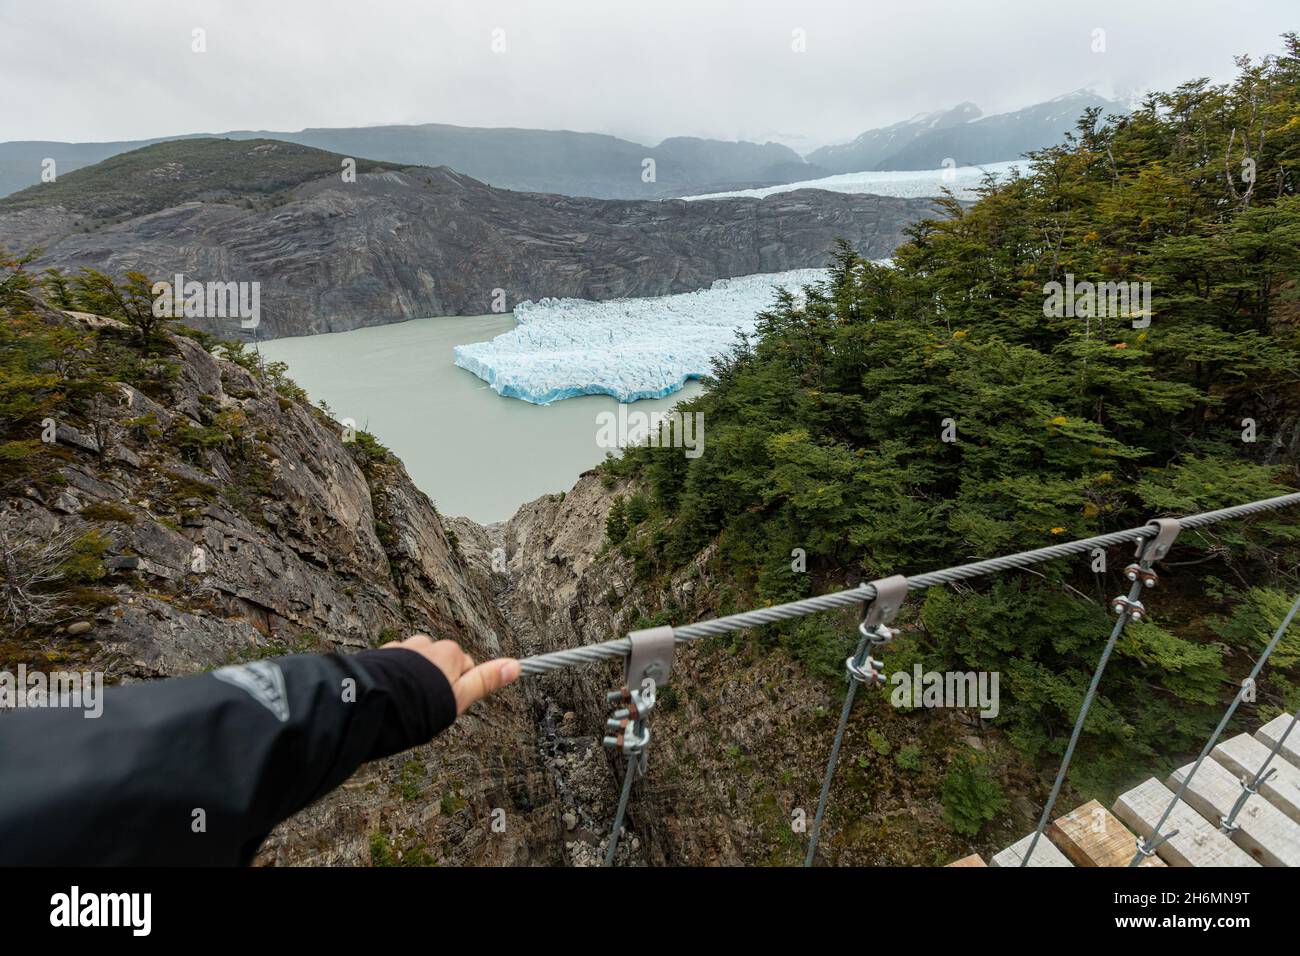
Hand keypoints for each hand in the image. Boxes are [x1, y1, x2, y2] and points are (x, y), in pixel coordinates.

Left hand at [382, 634, 520, 714]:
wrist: (375, 701)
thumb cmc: (422, 703)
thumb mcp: (460, 697)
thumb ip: (486, 680)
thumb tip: (516, 666)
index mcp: (450, 652)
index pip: (464, 667)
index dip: (456, 689)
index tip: (444, 705)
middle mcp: (426, 644)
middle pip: (437, 664)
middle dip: (432, 682)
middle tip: (422, 707)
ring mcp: (401, 648)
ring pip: (413, 664)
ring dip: (410, 679)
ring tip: (403, 703)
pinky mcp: (380, 656)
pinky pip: (391, 665)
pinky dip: (391, 679)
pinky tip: (387, 697)